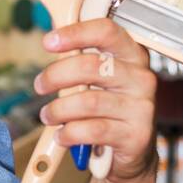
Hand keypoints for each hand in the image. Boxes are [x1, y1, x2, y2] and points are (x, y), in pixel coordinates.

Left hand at [32, 18, 156, 182]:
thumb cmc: (108, 109)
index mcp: (131, 55)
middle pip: (90, 66)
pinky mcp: (136, 135)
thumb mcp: (96, 80)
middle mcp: (140, 78)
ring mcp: (141, 107)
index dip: (75, 33)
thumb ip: (78, 60)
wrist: (132, 150)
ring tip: (48, 115)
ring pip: (88, 101)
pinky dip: (69, 133)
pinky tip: (62, 135)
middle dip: (56, 75)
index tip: (48, 42)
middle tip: (40, 85)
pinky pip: (93, 130)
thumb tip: (50, 40)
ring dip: (58, 109)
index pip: (107, 31)